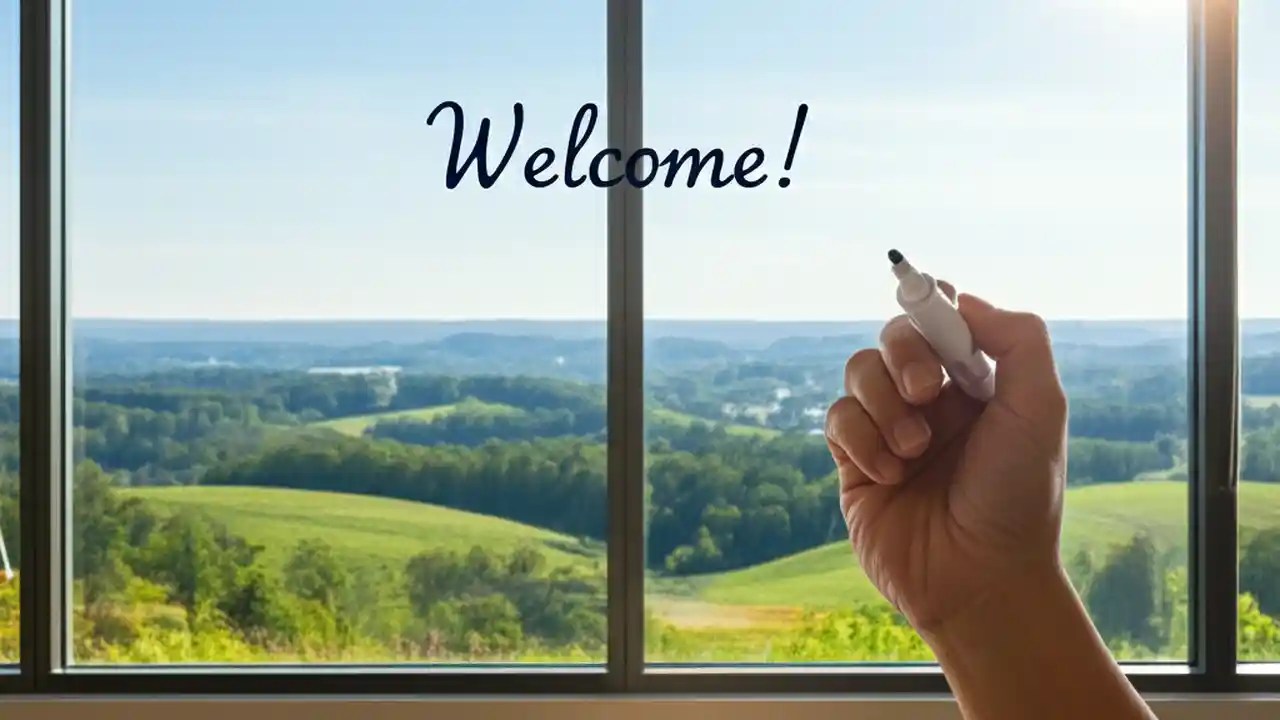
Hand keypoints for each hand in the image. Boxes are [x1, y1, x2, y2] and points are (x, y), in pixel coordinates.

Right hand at [825, 288, 1068, 634]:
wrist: (980, 579)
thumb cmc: (1019, 498)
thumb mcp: (1040, 408)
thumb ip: (1017, 338)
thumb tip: (959, 297)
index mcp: (979, 383)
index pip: (944, 317)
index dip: (931, 302)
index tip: (929, 302)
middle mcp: (933, 402)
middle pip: (895, 335)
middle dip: (905, 353)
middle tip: (928, 392)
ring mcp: (891, 430)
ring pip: (859, 372)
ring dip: (884, 405)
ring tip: (914, 451)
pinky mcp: (855, 463)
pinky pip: (838, 419)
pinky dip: (862, 440)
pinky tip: (891, 475)